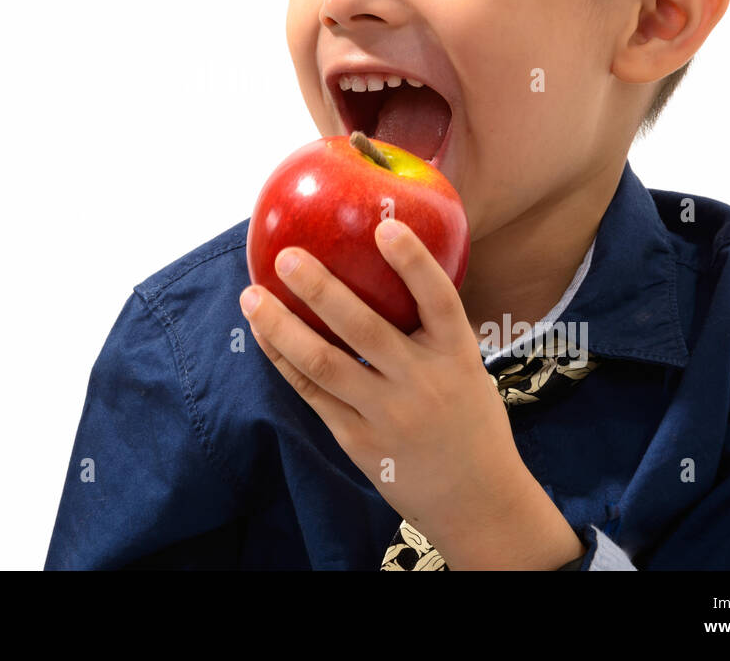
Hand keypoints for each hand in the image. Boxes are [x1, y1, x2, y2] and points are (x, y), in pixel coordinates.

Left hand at [239, 217, 585, 569]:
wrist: (478, 502)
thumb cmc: (469, 420)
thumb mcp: (467, 368)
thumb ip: (432, 327)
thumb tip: (386, 263)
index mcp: (457, 356)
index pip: (439, 300)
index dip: (413, 263)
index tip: (385, 226)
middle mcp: (421, 383)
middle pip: (365, 329)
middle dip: (322, 290)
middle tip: (287, 256)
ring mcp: (386, 415)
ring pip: (324, 365)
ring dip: (282, 328)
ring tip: (252, 296)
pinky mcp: (357, 441)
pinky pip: (311, 393)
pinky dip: (283, 361)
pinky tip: (263, 334)